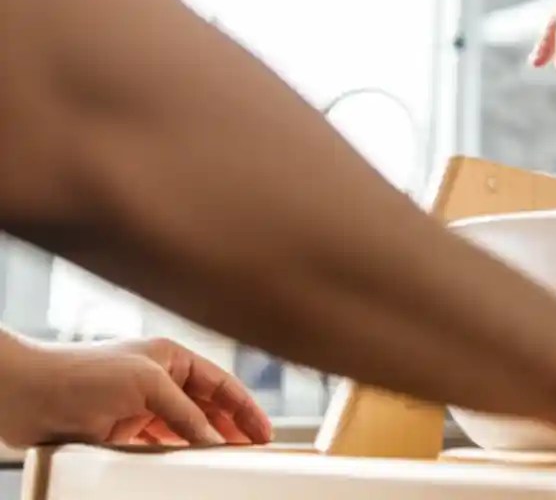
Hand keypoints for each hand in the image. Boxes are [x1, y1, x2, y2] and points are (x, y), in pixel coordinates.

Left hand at [0, 337, 272, 448]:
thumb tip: (213, 439)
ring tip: (226, 462)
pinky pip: (158, 445)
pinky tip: (187, 465)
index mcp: (170, 357)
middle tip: (252, 452)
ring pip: (184, 428)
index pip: (220, 383)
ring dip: (204, 443)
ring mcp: (140, 406)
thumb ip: (185, 413)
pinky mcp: (120, 430)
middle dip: (230, 428)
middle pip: (207, 407)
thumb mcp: (147, 386)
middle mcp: (158, 379)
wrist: (25, 394)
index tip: (263, 433)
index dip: (245, 408)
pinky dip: (175, 454)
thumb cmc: (82, 374)